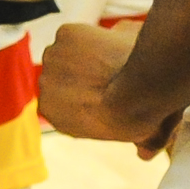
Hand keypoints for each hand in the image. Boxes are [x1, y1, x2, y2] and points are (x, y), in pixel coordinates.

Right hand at [40, 22, 180, 157]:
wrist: (140, 90)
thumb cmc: (140, 117)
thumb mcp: (141, 136)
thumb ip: (142, 144)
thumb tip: (145, 155)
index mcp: (52, 111)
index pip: (60, 98)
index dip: (82, 95)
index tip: (105, 93)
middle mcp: (44, 85)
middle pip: (60, 73)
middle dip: (79, 73)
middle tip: (109, 75)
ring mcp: (53, 57)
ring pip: (66, 51)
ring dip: (81, 53)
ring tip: (109, 59)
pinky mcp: (65, 34)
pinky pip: (76, 33)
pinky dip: (89, 36)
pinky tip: (109, 45)